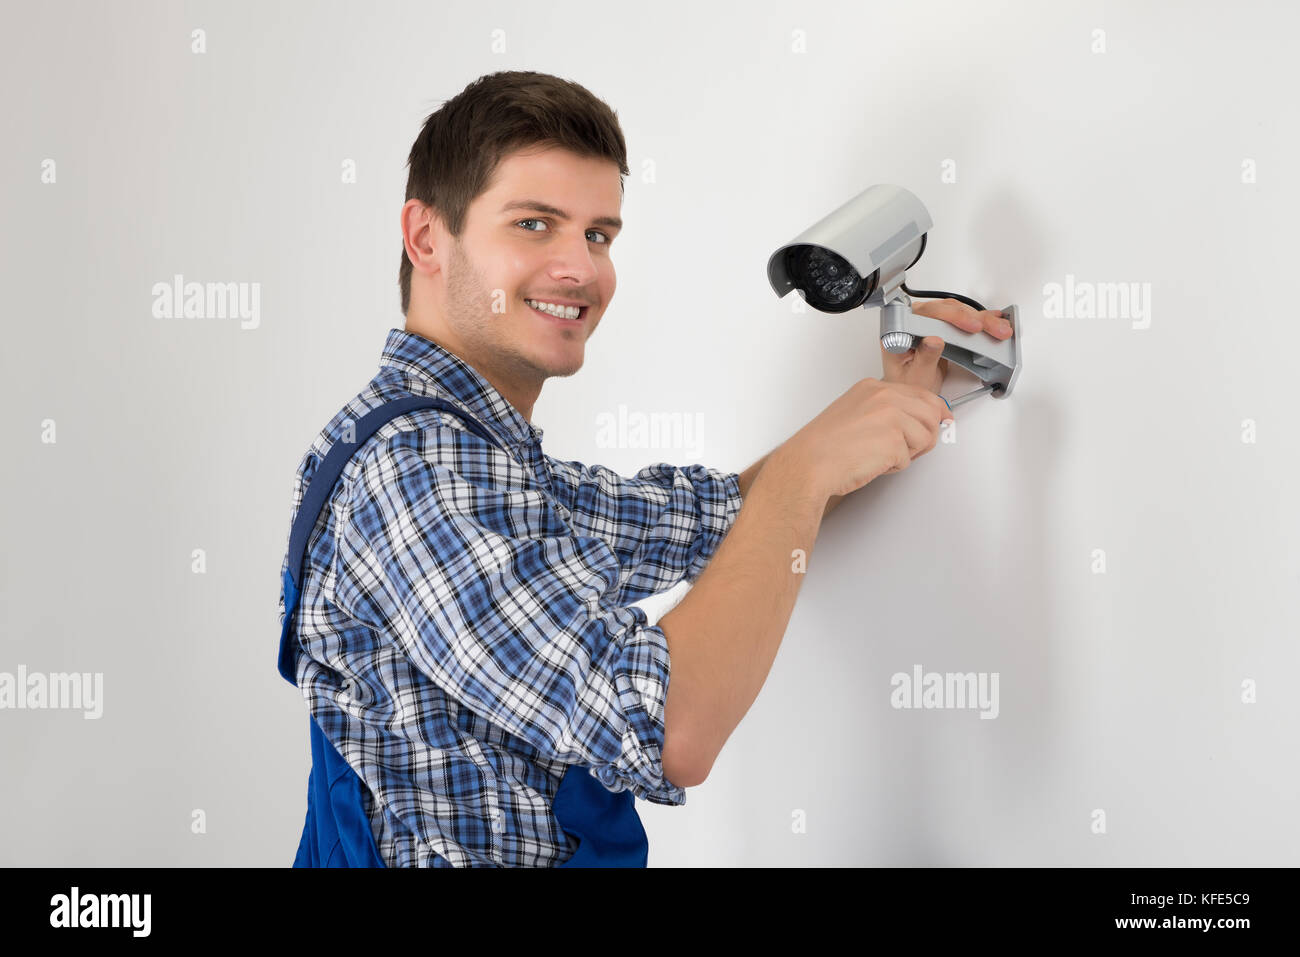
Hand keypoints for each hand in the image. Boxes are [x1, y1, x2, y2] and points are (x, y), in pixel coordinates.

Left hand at [881, 298, 1013, 394]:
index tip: (972, 327)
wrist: (910, 388)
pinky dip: (979, 319)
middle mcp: (913, 320)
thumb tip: (934, 339)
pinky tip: (993, 319)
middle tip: (994, 329)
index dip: (952, 318)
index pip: (928, 315)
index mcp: (901, 329)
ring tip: (999, 329)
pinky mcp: (941, 325)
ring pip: (956, 311)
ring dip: (981, 319)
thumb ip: (924, 357)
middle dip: (974, 319)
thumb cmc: (907, 383)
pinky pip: (961, 317)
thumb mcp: (916, 375)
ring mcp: (928, 321)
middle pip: (946, 310)